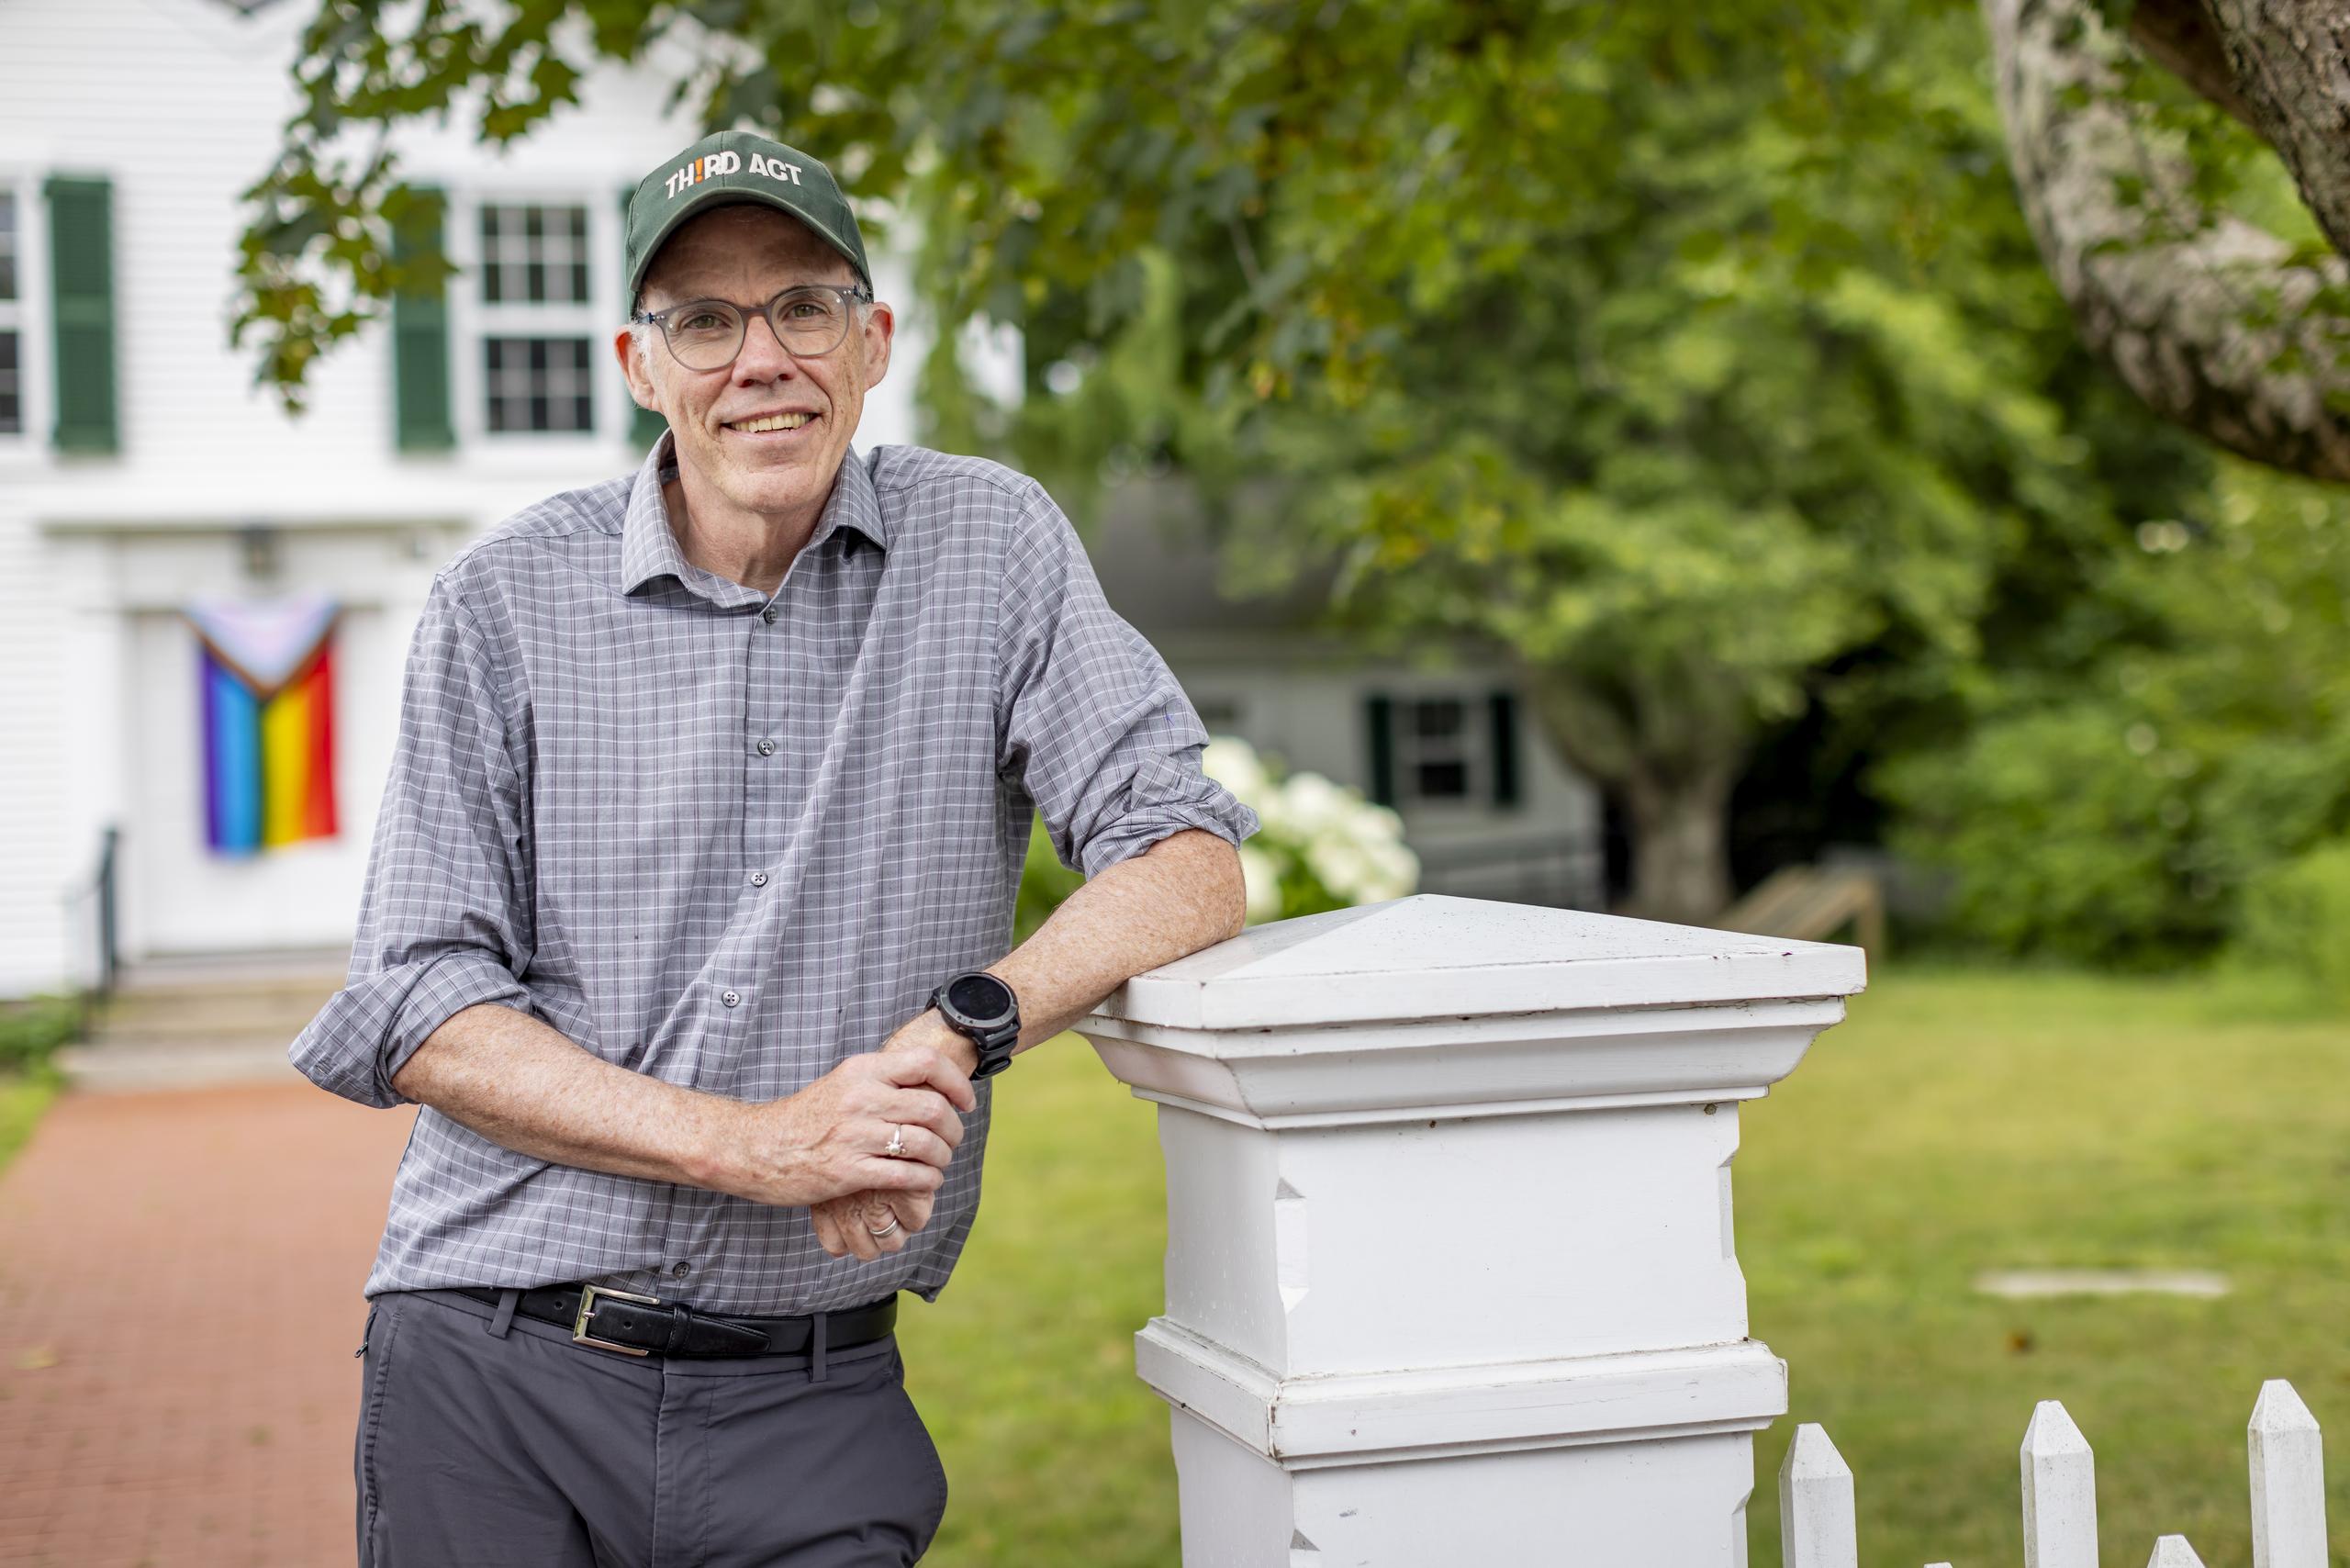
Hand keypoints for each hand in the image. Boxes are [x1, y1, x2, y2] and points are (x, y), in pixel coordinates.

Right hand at [810, 1011, 980, 1259]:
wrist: (756, 1148)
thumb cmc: (805, 1118)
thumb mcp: (842, 1084)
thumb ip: (881, 1080)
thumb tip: (929, 1081)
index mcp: (862, 1070)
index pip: (926, 1062)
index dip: (956, 1083)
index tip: (965, 1103)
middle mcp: (860, 1098)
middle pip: (933, 1108)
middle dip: (954, 1130)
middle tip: (951, 1141)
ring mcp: (854, 1135)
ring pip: (924, 1144)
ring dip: (942, 1158)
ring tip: (938, 1165)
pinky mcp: (847, 1171)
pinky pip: (905, 1176)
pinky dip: (925, 1181)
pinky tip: (924, 1183)